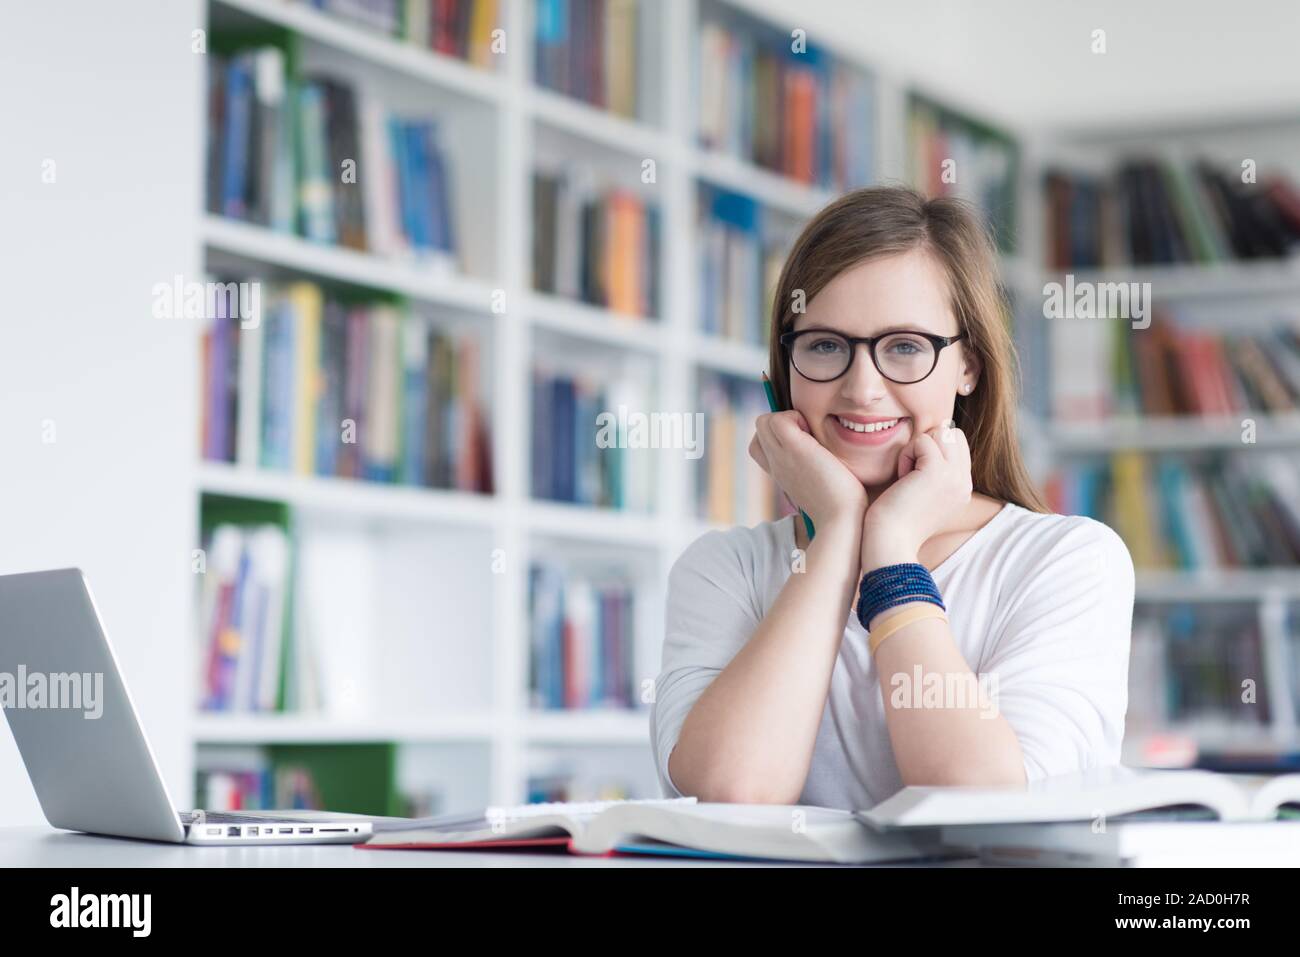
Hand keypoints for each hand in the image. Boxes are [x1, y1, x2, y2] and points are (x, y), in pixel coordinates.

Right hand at [749, 410, 866, 529]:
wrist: (841, 521)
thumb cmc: (841, 508)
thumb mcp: (823, 487)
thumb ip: (817, 472)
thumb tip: (827, 460)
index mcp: (781, 473)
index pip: (761, 445)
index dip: (778, 435)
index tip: (804, 442)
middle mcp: (776, 464)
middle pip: (761, 428)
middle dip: (783, 421)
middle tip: (809, 433)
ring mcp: (781, 457)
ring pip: (763, 421)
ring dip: (787, 417)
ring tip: (810, 432)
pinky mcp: (794, 449)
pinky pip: (777, 419)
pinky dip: (794, 417)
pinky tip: (814, 432)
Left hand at [860, 421, 972, 567]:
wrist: (889, 542)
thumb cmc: (895, 520)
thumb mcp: (923, 495)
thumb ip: (934, 473)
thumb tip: (930, 440)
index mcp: (963, 489)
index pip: (957, 444)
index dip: (931, 450)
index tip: (914, 477)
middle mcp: (965, 483)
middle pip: (952, 434)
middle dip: (926, 445)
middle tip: (909, 474)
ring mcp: (955, 476)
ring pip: (940, 432)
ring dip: (916, 448)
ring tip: (906, 475)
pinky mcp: (938, 471)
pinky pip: (922, 440)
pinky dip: (906, 455)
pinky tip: (901, 478)